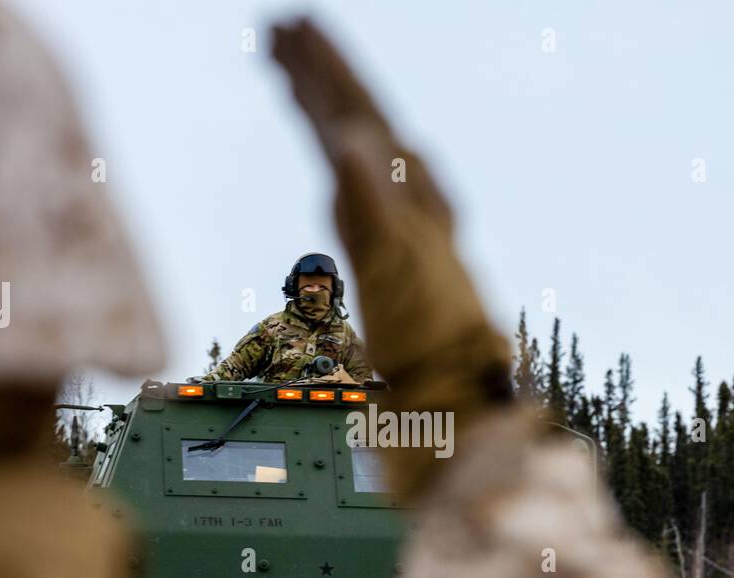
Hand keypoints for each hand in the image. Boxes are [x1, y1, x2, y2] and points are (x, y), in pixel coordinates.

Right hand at [270, 19, 510, 417]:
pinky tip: (345, 152)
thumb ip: (371, 200)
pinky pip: (368, 187)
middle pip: (359, 114)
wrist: (454, 385)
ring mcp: (404, 218)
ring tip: (291, 70)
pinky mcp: (398, 247)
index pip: (357, 110)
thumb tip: (350, 136)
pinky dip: (343, 155)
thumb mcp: (396, 265)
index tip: (288, 28)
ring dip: (328, 105)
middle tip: (279, 27)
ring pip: (360, 142)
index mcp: (404, 189)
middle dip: (321, 71)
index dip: (324, 69)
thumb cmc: (426, 333)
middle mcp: (408, 194)